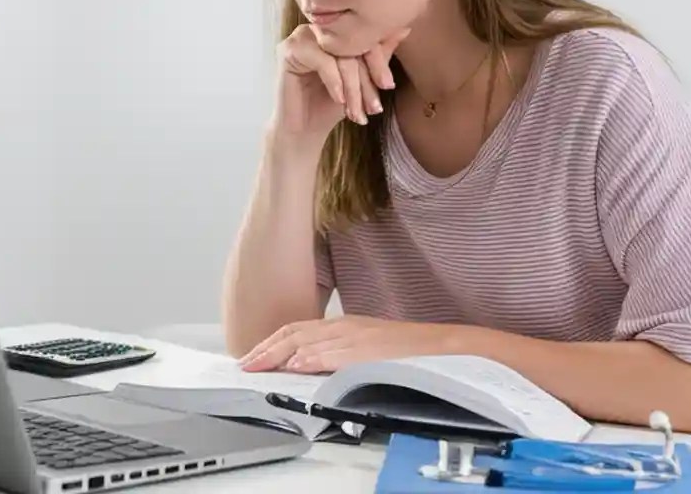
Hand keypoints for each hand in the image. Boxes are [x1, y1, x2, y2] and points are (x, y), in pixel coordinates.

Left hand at [237, 315, 459, 373]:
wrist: (445, 346)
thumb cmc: (409, 351)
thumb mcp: (368, 347)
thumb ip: (340, 352)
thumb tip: (311, 364)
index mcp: (344, 324)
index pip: (298, 329)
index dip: (271, 343)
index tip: (252, 356)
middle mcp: (345, 326)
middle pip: (295, 333)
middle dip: (266, 349)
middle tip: (244, 364)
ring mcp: (356, 337)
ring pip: (308, 341)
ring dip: (279, 354)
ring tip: (258, 365)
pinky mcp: (368, 350)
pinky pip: (334, 353)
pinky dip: (312, 358)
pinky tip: (295, 365)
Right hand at [272, 26, 409, 140]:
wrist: (304, 130)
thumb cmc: (332, 104)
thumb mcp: (362, 80)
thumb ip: (379, 55)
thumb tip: (404, 28)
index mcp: (336, 29)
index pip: (363, 35)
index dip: (378, 61)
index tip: (388, 86)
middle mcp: (318, 28)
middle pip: (352, 45)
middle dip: (366, 79)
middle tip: (374, 106)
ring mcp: (301, 36)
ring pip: (338, 54)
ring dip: (352, 86)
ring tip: (357, 112)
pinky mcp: (288, 50)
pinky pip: (320, 60)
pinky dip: (334, 82)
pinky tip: (339, 100)